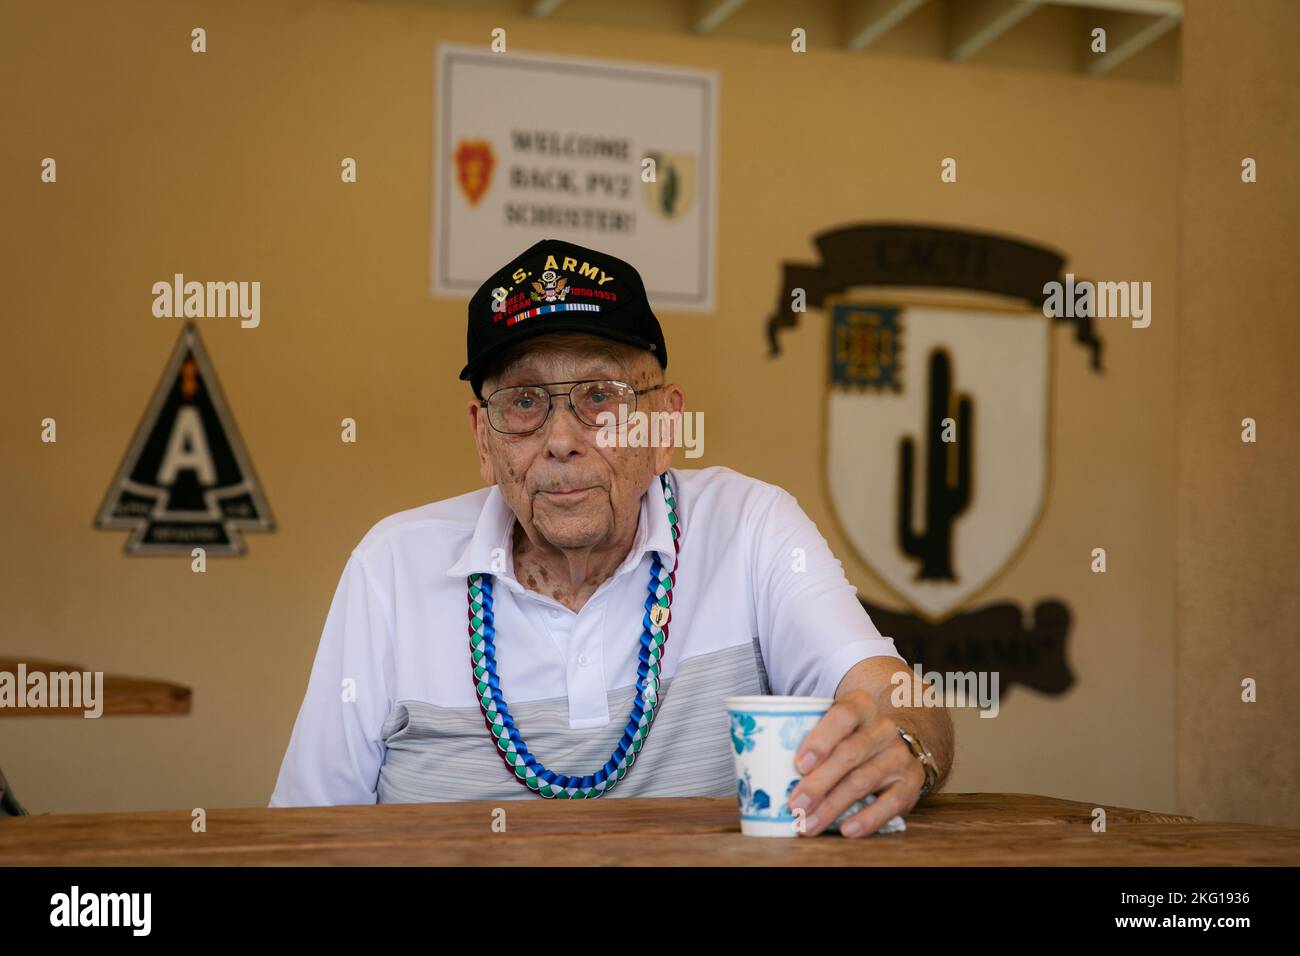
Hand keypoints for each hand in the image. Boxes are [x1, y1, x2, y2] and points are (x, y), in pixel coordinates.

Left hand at [786, 689, 923, 837]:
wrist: (893, 745)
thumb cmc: (848, 737)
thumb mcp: (833, 726)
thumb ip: (807, 736)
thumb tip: (766, 762)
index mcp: (860, 706)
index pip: (842, 716)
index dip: (820, 740)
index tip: (799, 765)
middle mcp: (882, 728)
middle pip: (849, 754)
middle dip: (818, 783)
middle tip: (795, 805)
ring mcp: (898, 755)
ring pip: (862, 781)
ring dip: (832, 806)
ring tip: (808, 824)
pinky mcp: (910, 783)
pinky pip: (890, 803)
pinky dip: (867, 819)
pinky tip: (846, 829)